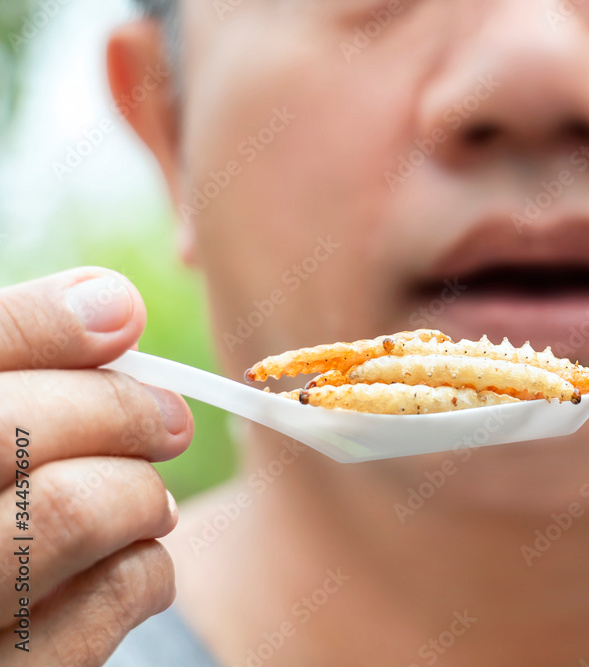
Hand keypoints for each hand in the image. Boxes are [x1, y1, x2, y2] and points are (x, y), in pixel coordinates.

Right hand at [0, 267, 192, 664]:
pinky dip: (148, 566)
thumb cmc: (3, 505)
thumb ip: (21, 366)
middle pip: (12, 429)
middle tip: (168, 418)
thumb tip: (115, 304)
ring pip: (71, 510)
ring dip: (139, 491)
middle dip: (119, 409)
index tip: (119, 313)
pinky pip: (112, 597)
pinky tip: (134, 561)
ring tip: (148, 500)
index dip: (46, 325)